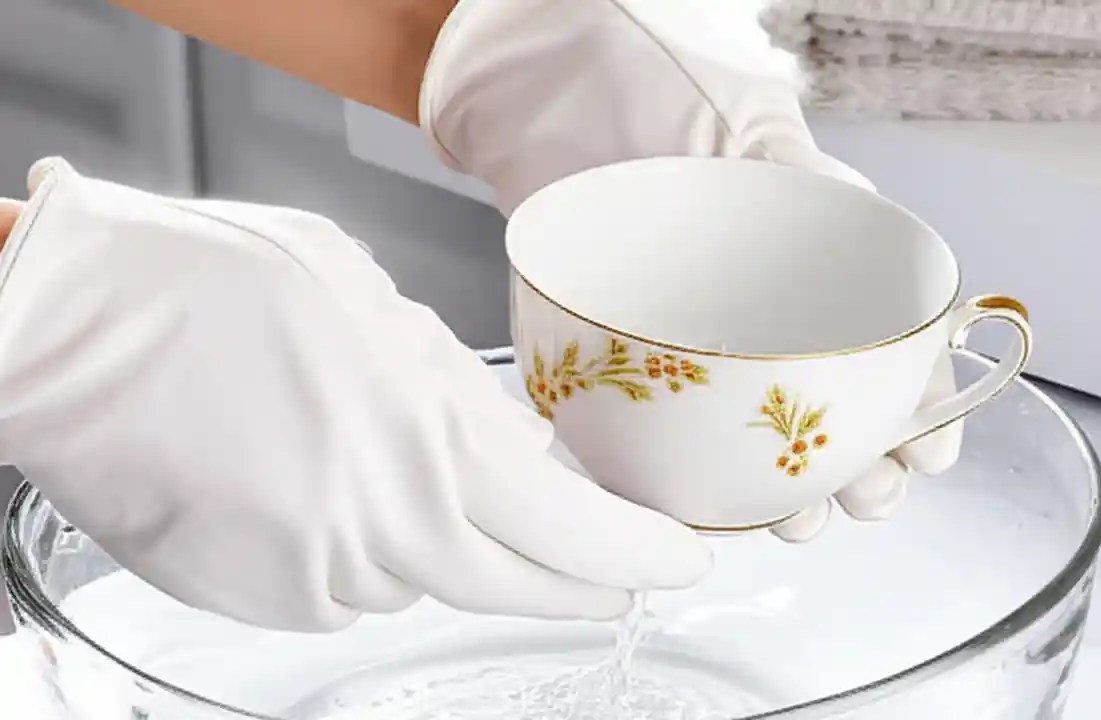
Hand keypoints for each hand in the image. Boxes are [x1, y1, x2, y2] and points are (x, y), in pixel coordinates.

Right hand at [0, 158, 709, 631]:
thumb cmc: (212, 288)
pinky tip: (288, 480)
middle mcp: (386, 526)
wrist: (68, 328)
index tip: (675, 565)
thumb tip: (511, 443)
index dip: (633, 557)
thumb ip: (450, 387)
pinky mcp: (256, 600)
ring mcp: (319, 573)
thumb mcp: (366, 303)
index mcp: (429, 441)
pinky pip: (333, 585)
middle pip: (508, 586)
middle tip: (604, 585)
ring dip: (411, 530)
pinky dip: (339, 544)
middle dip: (569, 587)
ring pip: (407, 572)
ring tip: (338, 444)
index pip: (569, 534)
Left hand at [418, 0, 960, 538]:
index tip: (926, 447)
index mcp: (818, 262)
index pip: (896, 349)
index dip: (923, 407)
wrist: (537, 96)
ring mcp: (707, 351)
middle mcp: (771, 315)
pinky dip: (713, 492)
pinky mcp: (642, 376)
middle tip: (866, 492)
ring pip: (771, 448)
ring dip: (801, 496)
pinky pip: (683, 448)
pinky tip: (726, 512)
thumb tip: (857, 219)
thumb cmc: (645, 90)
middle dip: (870, 471)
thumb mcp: (743, 124)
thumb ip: (804, 176)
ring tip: (801, 516)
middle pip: (844, 415)